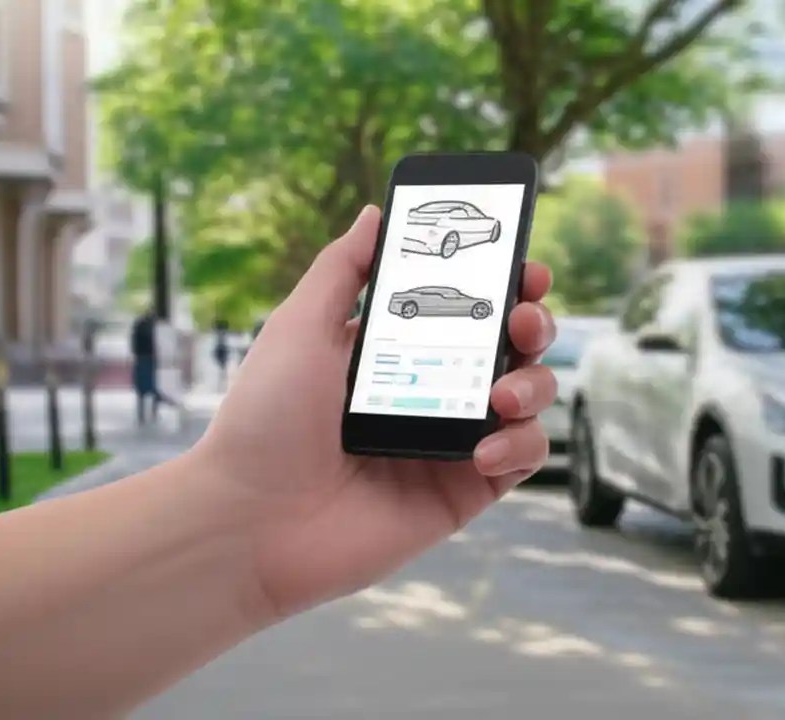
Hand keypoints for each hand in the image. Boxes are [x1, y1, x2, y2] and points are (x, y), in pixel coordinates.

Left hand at [193, 205, 556, 618]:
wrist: (250, 521)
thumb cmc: (263, 423)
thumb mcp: (299, 328)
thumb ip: (342, 269)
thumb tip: (375, 214)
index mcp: (399, 351)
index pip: (470, 307)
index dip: (507, 285)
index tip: (525, 269)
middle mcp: (434, 391)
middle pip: (512, 348)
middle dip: (533, 325)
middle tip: (521, 324)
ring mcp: (452, 441)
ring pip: (529, 400)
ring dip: (534, 385)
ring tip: (501, 397)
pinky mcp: (465, 492)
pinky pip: (520, 459)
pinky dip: (519, 446)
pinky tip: (482, 450)